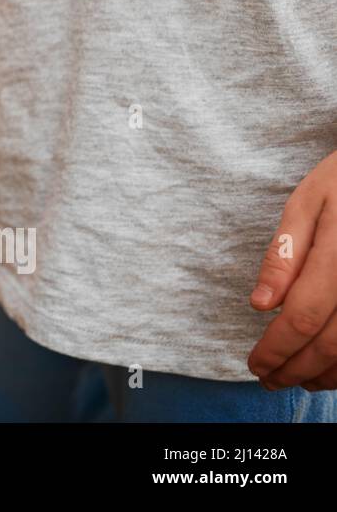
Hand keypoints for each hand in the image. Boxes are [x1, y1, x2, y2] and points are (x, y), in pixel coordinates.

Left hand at [247, 151, 336, 389]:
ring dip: (323, 374)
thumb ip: (283, 255)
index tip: (253, 363)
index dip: (276, 348)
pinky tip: (328, 368)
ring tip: (294, 379)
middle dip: (294, 369)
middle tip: (266, 379)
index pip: (303, 317)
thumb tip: (260, 305)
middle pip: (331, 344)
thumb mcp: (306, 203)